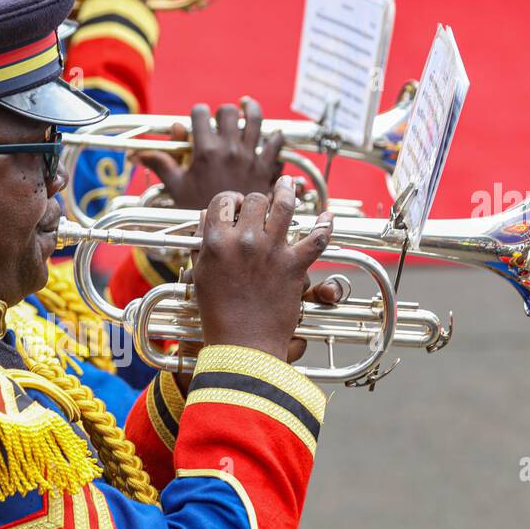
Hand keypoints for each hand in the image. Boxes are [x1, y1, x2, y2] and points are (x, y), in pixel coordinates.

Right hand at [134, 99, 285, 209]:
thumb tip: (136, 154)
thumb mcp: (176, 187)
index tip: (198, 119)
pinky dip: (274, 136)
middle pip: (228, 111)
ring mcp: (249, 157)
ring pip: (255, 118)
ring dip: (250, 109)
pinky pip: (275, 141)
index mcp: (205, 152)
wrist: (226, 234)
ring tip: (246, 106)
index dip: (198, 113)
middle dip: (222, 112)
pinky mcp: (266, 167)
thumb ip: (160, 163)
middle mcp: (228, 150)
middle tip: (220, 119)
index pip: (200, 114)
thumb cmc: (197, 210)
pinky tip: (268, 136)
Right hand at [192, 178, 331, 359]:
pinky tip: (328, 215)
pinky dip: (325, 225)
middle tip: (260, 207)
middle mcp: (244, 240)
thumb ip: (203, 245)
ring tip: (289, 184)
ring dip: (287, 191)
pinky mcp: (293, 265)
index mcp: (217, 242)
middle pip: (254, 199)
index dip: (230, 200)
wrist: (242, 344)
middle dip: (257, 200)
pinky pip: (316, 238)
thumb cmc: (218, 314)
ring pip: (284, 205)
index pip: (222, 202)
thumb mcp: (202, 275)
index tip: (236, 206)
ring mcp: (271, 251)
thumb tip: (206, 221)